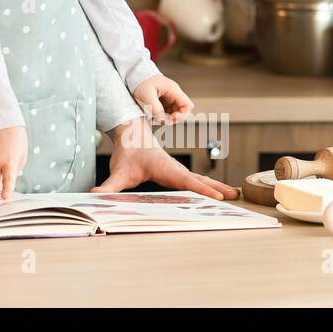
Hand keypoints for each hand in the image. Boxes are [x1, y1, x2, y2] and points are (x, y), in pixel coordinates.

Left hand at [94, 117, 238, 200]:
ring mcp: (178, 170)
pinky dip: (209, 185)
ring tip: (237, 193)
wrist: (131, 135)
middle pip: (198, 179)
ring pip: (200, 178)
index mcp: (164, 167)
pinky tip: (220, 192)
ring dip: (217, 186)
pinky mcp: (177, 172)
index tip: (217, 196)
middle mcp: (174, 168)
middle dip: (216, 188)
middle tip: (236, 195)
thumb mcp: (118, 171)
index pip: (185, 180)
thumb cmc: (127, 153)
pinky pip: (196, 180)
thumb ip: (109, 185)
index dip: (201, 189)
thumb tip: (95, 194)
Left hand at [132, 74, 192, 124]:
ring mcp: (168, 97)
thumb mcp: (147, 95)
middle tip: (160, 120)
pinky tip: (151, 114)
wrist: (134, 73)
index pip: (188, 105)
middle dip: (172, 118)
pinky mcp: (162, 100)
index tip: (171, 118)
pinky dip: (160, 115)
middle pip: (181, 110)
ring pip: (173, 112)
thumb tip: (163, 120)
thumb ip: (156, 108)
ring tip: (153, 117)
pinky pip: (166, 111)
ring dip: (165, 117)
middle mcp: (173, 94)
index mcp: (173, 90)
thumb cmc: (140, 81)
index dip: (182, 115)